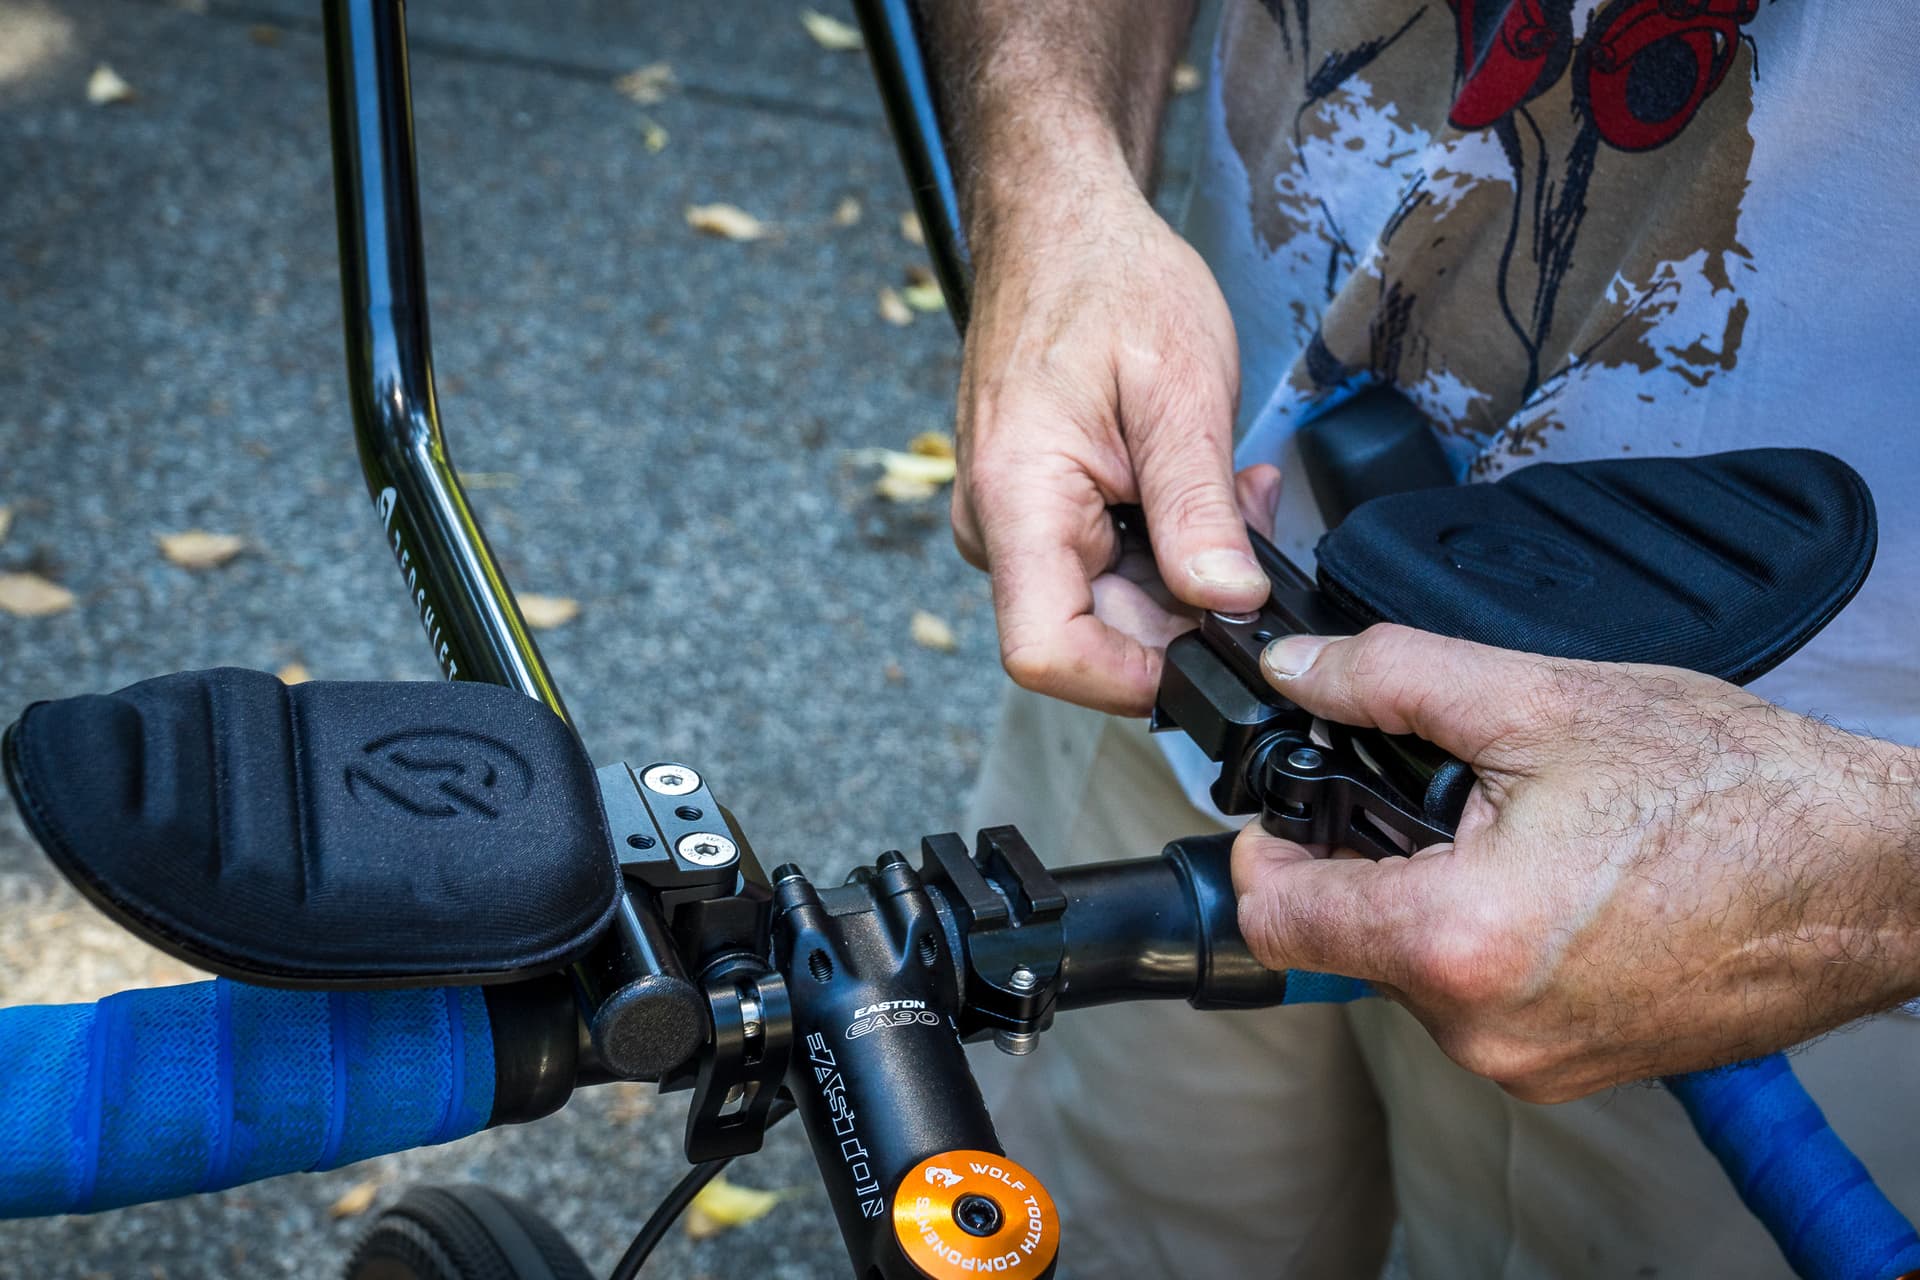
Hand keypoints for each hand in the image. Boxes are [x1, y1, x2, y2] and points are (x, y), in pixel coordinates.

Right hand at [953, 169, 1279, 715]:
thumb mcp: (1181, 388)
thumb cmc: (1107, 280)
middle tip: (1251, 532)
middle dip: (1188, 610)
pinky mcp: (1037, 516)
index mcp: (1017, 499)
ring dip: (1186, 572)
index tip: (1214, 647)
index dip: (1134, 677)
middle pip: (1094, 637)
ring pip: (1111, 608)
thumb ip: (1199, 509)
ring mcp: (1014, 525)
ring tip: (1229, 491)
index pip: (1047, 654)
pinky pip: (1107, 568)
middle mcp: (999, 526)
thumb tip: (1229, 606)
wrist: (1059, 226)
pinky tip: (1197, 490)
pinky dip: (1167, 546)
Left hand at [1231, 624, 1919, 1101]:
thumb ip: (1391, 681)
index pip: (1275, 919)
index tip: (1286, 806)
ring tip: (1519, 829)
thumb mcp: (1539, 701)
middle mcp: (1484, 1031)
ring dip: (1435, 896)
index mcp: (1458, 945)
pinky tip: (1557, 877)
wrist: (1870, 874)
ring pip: (1416, 971)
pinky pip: (1483, 1001)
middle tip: (1439, 792)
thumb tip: (1300, 672)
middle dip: (1370, 860)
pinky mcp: (1575, 1069)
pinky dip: (1490, 938)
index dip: (1265, 847)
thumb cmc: (1731, 791)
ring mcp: (1533, 1064)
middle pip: (1347, 941)